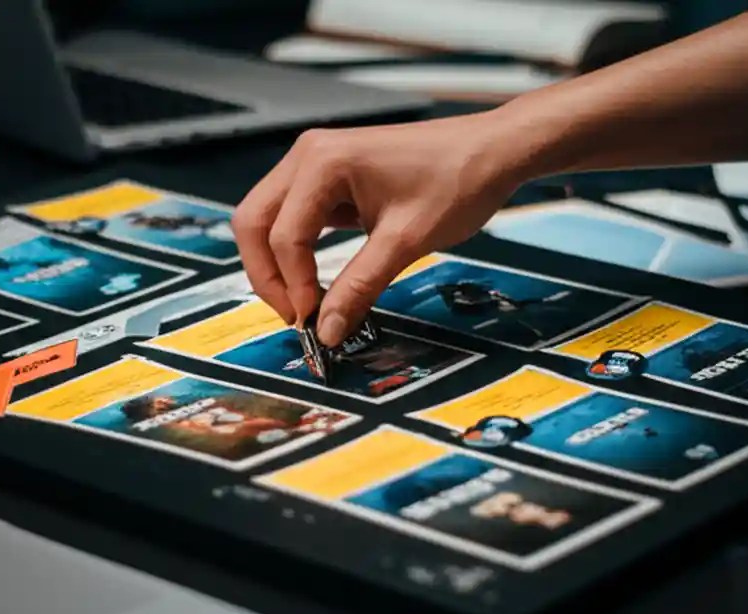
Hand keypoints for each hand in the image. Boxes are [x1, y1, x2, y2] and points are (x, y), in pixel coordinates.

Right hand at [232, 110, 528, 345]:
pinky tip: (319, 278)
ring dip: (278, 264)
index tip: (313, 322)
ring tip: (306, 302)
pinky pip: (294, 216)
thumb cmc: (457, 180)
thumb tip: (327, 330)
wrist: (493, 150)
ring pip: (267, 220)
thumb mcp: (405, 242)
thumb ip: (359, 287)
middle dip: (268, 275)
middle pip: (254, 223)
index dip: (293, 286)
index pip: (283, 236)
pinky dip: (296, 251)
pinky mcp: (330, 176)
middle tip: (296, 316)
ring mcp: (316, 163)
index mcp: (322, 162)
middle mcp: (308, 155)